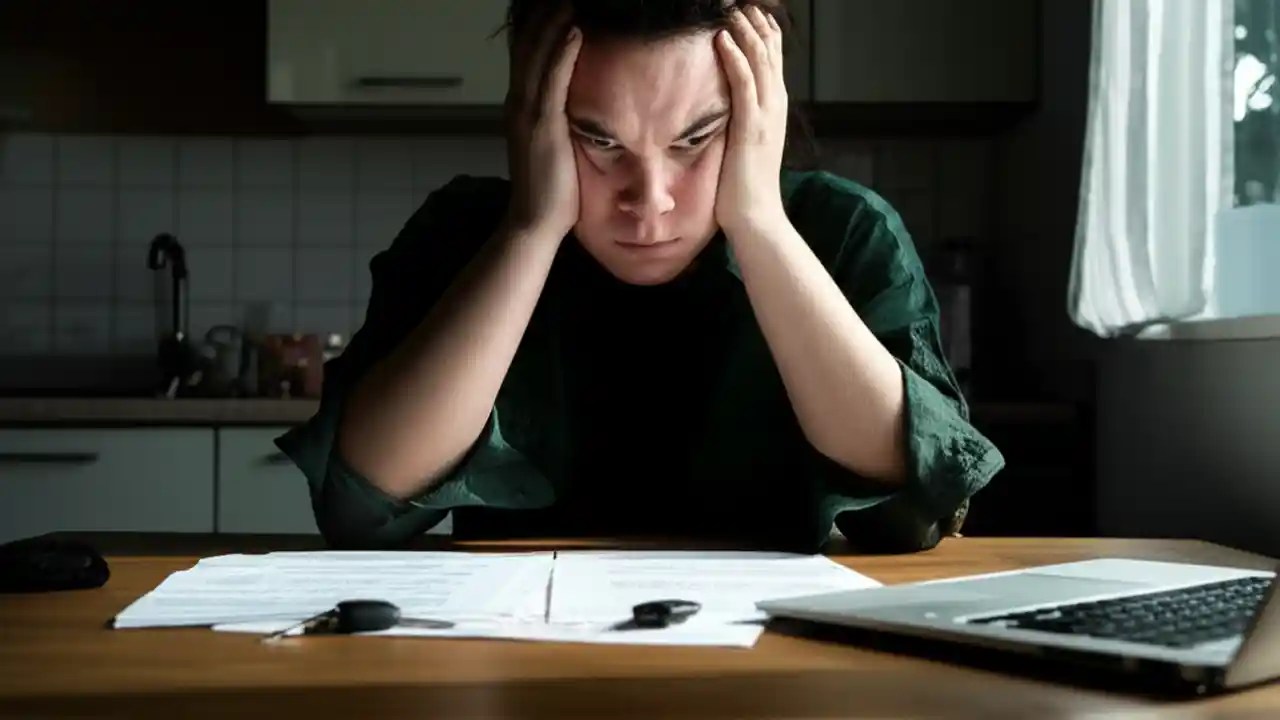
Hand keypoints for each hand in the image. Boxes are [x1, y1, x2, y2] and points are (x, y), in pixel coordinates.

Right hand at [503, 5, 582, 237]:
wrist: (534, 223)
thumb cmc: (549, 191)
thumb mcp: (552, 147)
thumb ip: (557, 122)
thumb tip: (576, 108)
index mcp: (520, 108)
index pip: (525, 56)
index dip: (536, 28)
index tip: (552, 5)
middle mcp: (518, 105)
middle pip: (527, 47)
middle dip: (542, 16)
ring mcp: (527, 115)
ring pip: (537, 57)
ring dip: (553, 24)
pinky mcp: (543, 127)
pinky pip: (553, 82)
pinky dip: (563, 54)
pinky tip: (575, 31)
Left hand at [713, 6, 789, 236]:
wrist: (756, 216)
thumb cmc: (744, 187)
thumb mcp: (745, 145)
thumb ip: (741, 122)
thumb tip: (727, 109)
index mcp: (774, 110)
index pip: (772, 61)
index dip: (763, 34)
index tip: (750, 13)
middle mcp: (775, 107)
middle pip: (769, 53)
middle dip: (756, 24)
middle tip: (742, 2)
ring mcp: (766, 117)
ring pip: (759, 62)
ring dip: (745, 32)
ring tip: (732, 10)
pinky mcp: (751, 128)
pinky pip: (743, 85)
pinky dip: (734, 59)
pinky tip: (723, 39)